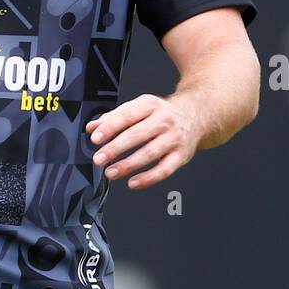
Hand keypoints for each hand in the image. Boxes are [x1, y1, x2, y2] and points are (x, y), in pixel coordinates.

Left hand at [85, 93, 201, 189]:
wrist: (196, 115)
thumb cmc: (161, 114)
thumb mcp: (139, 108)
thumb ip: (114, 118)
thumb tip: (92, 127)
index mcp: (150, 105)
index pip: (127, 115)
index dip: (110, 127)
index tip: (95, 138)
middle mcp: (164, 120)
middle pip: (137, 135)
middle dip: (115, 148)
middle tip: (99, 158)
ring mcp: (174, 138)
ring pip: (150, 153)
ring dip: (128, 165)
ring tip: (111, 172)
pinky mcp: (182, 155)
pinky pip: (165, 169)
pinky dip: (148, 178)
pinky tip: (132, 183)